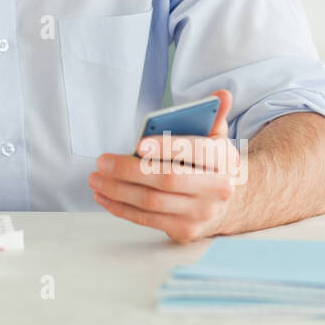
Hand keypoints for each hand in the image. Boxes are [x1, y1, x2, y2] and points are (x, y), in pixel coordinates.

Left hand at [87, 89, 238, 243]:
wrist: (229, 202)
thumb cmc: (212, 164)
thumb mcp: (217, 138)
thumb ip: (213, 116)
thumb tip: (221, 94)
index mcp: (224, 161)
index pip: (196, 152)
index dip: (167, 148)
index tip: (139, 144)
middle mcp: (216, 189)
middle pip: (168, 179)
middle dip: (130, 170)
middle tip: (102, 161)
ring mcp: (201, 213)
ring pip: (152, 202)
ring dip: (118, 190)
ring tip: (95, 178)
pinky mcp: (185, 230)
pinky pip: (147, 219)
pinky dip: (121, 208)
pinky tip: (104, 196)